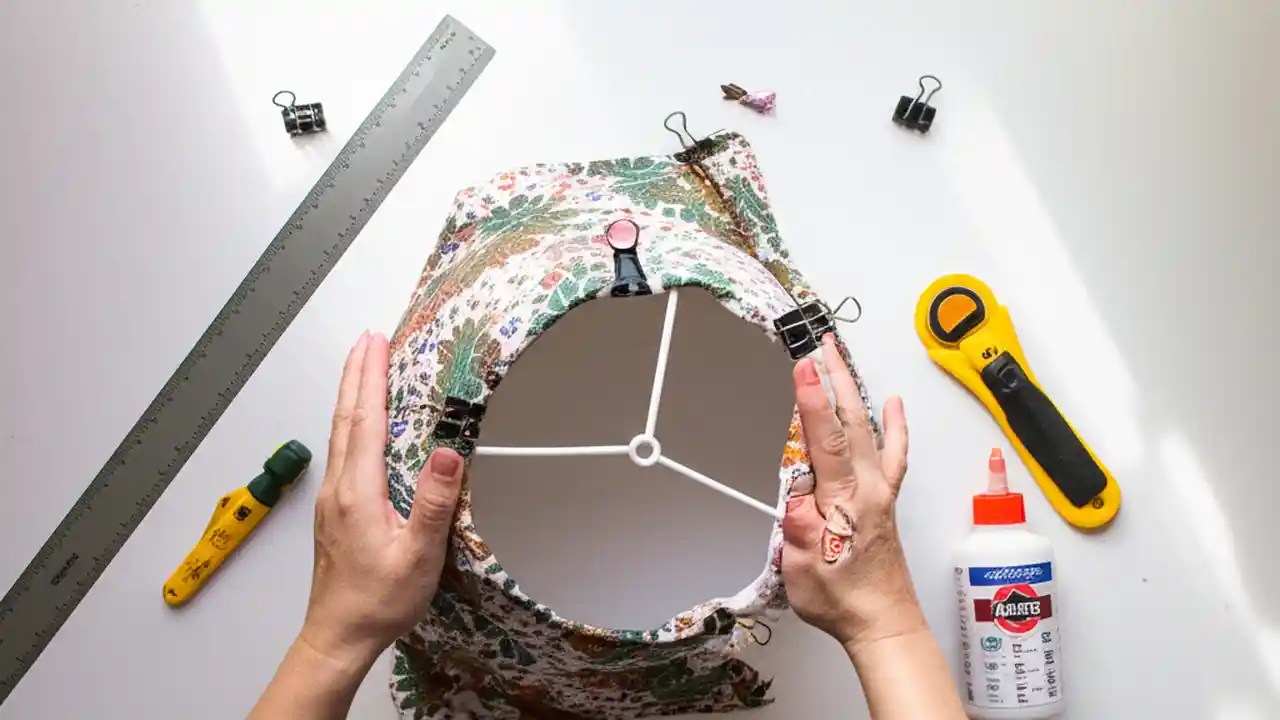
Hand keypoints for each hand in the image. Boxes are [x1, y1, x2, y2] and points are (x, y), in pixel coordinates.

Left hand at [300, 331, 463, 667]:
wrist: (339, 636)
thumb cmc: (378, 601)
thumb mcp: (418, 555)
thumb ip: (432, 502)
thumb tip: (445, 452)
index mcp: (359, 492)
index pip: (365, 421)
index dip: (371, 378)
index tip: (376, 343)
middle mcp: (339, 489)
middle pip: (345, 418)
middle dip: (356, 374)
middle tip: (367, 340)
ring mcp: (332, 499)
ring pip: (339, 433)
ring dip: (351, 395)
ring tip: (362, 368)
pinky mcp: (334, 512)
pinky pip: (341, 452)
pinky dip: (351, 423)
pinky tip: (359, 425)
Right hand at [781, 335, 921, 650]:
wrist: (884, 623)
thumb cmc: (842, 601)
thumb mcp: (803, 570)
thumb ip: (800, 528)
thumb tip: (798, 495)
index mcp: (844, 501)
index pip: (825, 440)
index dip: (811, 400)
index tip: (803, 366)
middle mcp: (867, 488)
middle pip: (850, 421)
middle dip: (833, 378)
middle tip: (819, 344)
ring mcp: (881, 490)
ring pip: (869, 428)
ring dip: (854, 390)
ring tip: (840, 357)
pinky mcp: (887, 498)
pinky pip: (893, 453)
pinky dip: (895, 425)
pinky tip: (894, 403)